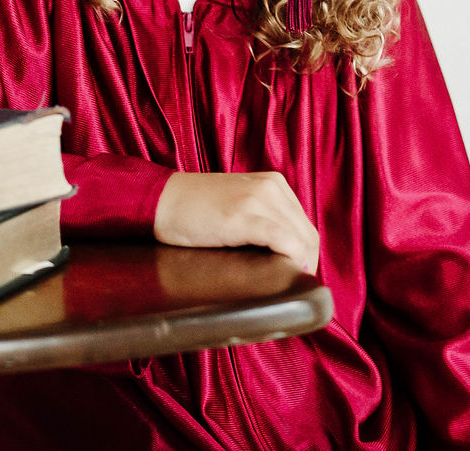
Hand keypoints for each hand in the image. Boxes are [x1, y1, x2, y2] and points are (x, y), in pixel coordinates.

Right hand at [153, 171, 319, 273]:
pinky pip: (282, 240)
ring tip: (287, 284)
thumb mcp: (239, 206)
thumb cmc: (194, 210)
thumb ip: (263, 219)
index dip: (306, 253)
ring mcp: (258, 200)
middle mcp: (271, 187)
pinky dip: (291, 259)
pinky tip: (285, 273)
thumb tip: (286, 256)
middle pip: (307, 234)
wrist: (161, 201)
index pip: (304, 225)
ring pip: (300, 239)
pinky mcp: (244, 216)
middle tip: (293, 285)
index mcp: (273, 184)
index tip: (296, 274)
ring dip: (300, 265)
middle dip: (307, 263)